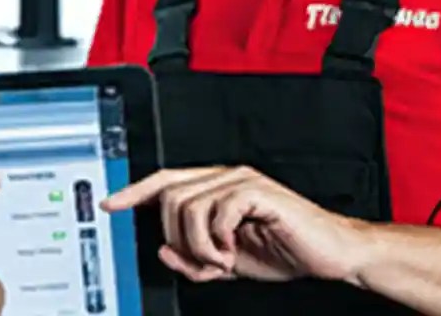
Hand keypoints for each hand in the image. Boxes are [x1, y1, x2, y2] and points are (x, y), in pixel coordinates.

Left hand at [102, 166, 370, 284]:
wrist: (329, 254)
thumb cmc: (285, 250)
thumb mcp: (228, 262)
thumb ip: (195, 258)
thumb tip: (164, 252)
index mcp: (216, 188)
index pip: (165, 181)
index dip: (135, 191)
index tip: (111, 203)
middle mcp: (225, 177)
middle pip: (170, 197)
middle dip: (177, 237)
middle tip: (204, 260)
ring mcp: (241, 181)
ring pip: (188, 206)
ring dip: (198, 244)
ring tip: (223, 258)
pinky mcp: (257, 191)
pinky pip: (216, 212)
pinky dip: (218, 240)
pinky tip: (234, 251)